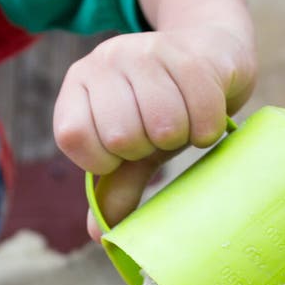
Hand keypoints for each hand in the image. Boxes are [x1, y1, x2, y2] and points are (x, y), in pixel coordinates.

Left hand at [53, 21, 255, 237]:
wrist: (211, 56)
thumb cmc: (164, 110)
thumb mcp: (134, 151)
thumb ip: (114, 187)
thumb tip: (99, 234)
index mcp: (79, 84)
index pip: (73, 137)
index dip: (105, 159)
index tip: (125, 151)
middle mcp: (105, 59)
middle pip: (122, 137)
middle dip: (148, 148)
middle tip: (159, 133)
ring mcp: (146, 50)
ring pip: (164, 127)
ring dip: (182, 137)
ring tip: (183, 121)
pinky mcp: (189, 53)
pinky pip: (202, 114)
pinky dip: (208, 128)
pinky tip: (205, 115)